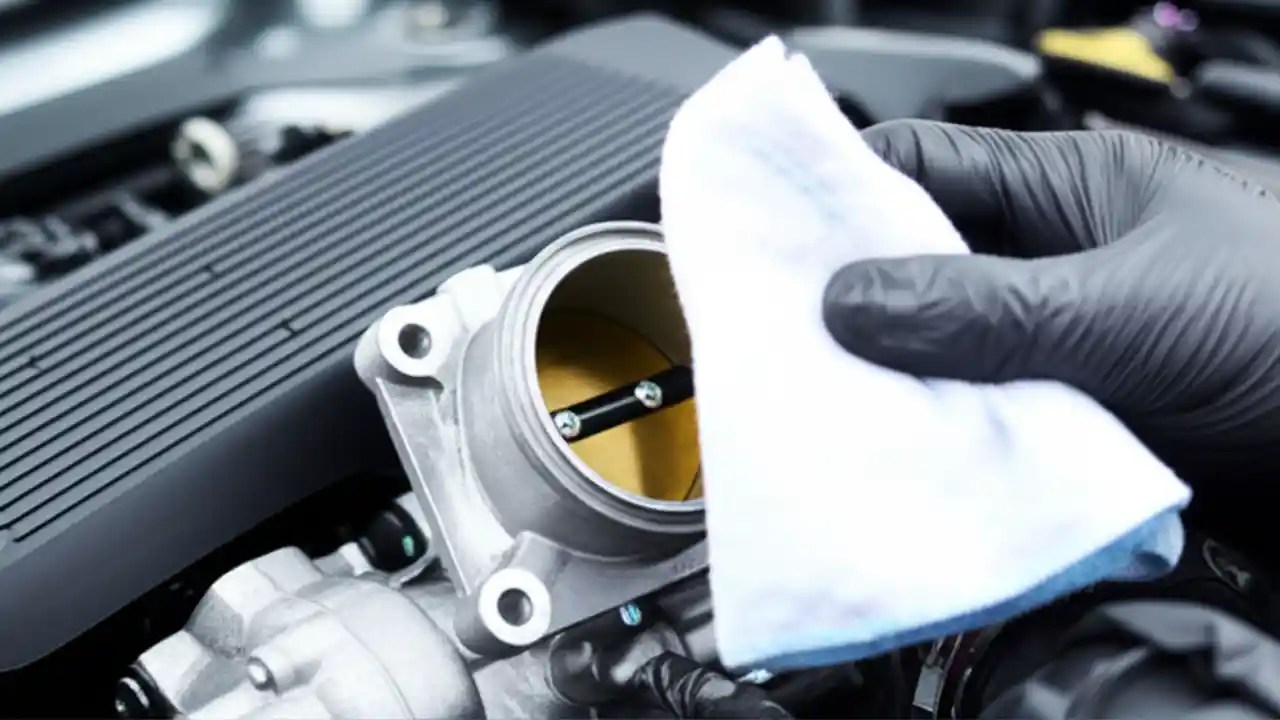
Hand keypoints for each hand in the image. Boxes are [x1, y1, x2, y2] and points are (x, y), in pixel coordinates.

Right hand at [823, 121, 1279, 492]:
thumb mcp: (1130, 304)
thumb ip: (986, 308)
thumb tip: (851, 301)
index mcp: (1068, 189)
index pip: (919, 169)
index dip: (835, 194)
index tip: (765, 240)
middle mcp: (1055, 263)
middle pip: (919, 272)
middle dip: (853, 309)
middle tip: (781, 349)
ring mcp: (1065, 346)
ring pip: (948, 360)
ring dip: (901, 390)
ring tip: (834, 417)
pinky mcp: (1080, 426)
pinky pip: (990, 428)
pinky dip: (951, 447)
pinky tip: (913, 467)